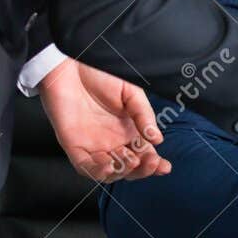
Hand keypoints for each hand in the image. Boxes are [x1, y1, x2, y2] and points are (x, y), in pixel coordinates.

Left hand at [37, 58, 167, 182]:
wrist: (72, 65)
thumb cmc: (101, 74)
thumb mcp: (131, 93)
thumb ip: (143, 116)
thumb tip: (157, 139)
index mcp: (128, 131)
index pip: (144, 154)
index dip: (155, 164)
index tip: (165, 167)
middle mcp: (112, 141)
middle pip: (129, 167)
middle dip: (142, 170)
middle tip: (151, 161)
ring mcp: (93, 145)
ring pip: (109, 172)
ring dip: (122, 172)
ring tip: (131, 161)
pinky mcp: (74, 145)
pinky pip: (85, 167)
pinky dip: (97, 171)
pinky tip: (110, 166)